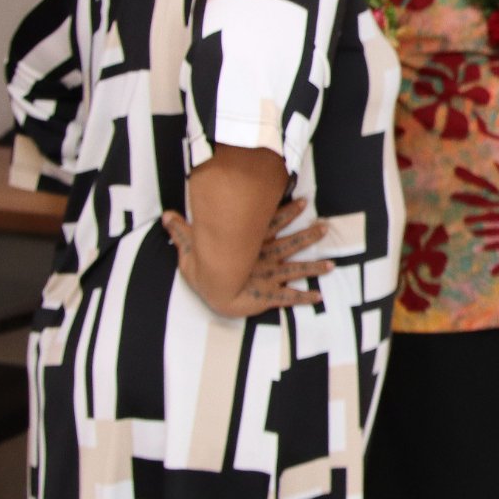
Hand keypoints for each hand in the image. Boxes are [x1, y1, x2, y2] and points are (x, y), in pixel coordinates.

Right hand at [162, 199, 332, 317]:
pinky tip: (319, 297)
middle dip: (309, 235)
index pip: (273, 223)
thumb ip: (183, 231)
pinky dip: (305, 298)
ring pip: (297, 269)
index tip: (303, 201)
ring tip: (332, 264)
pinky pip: (290, 297)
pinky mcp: (270, 294)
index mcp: (251, 244)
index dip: (288, 212)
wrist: (212, 289)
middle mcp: (265, 258)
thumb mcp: (191, 247)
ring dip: (315, 267)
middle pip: (291, 244)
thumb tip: (166, 214)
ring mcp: (270, 276)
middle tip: (326, 227)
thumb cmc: (202, 268)